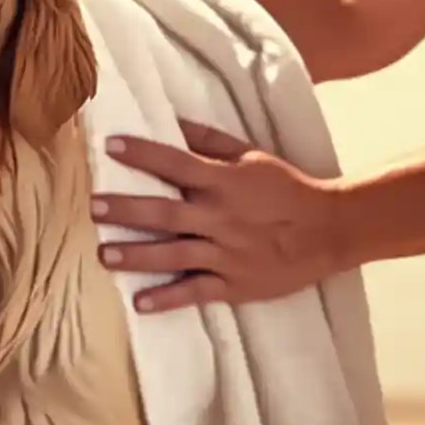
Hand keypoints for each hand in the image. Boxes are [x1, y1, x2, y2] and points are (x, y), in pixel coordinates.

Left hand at [89, 120, 348, 312]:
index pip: (175, 162)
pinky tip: (140, 303)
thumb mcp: (251, 155)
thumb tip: (170, 121)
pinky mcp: (235, 284)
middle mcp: (221, 217)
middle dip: (127, 210)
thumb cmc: (286, 187)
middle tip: (94, 208)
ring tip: (104, 255)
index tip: (110, 145)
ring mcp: (226, 253)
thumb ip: (209, 140)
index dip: (142, 153)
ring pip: (174, 255)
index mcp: (224, 182)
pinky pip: (196, 291)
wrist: (330, 229)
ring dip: (137, 256)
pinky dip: (168, 298)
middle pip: (166, 213)